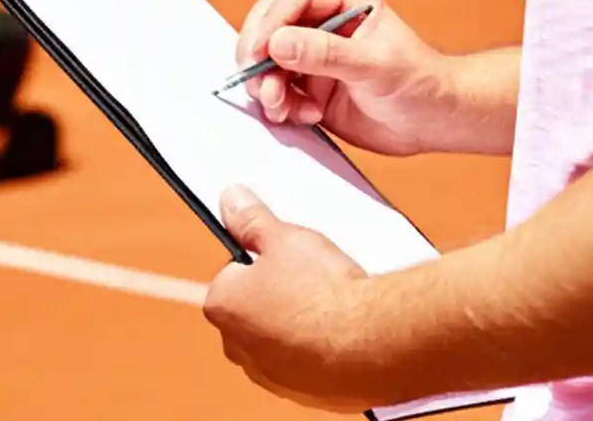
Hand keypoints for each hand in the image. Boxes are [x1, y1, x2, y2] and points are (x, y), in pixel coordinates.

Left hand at [203, 185, 391, 411]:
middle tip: (312, 276)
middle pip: (255, 308)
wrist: (370, 344)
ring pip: (282, 338)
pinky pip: (308, 364)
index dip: (263, 258)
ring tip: (333, 304)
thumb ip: (253, 220)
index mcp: (222, 306)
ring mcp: (271, 376)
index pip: (233, 273)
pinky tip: (345, 333)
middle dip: (279, 292)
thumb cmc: (321, 290)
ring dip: (301, 322)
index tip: (288, 255)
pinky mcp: (305, 394)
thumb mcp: (285, 238)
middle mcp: (238, 348)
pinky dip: (322, 350)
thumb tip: (229, 199)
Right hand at [236, 0, 451, 155]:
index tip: (262, 51)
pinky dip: (281, 107)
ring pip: (269, 64)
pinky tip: (307, 117)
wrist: (435, 124)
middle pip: (271, 27)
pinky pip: (279, 94)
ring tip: (283, 109)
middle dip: (259, 54)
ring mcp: (316, 62)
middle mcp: (326, 29)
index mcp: (347, 5)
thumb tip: (277, 43)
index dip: (273, 21)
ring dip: (267, 86)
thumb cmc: (420, 83)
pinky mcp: (313, 93)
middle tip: (259, 82)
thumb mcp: (375, 65)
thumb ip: (326, 53)